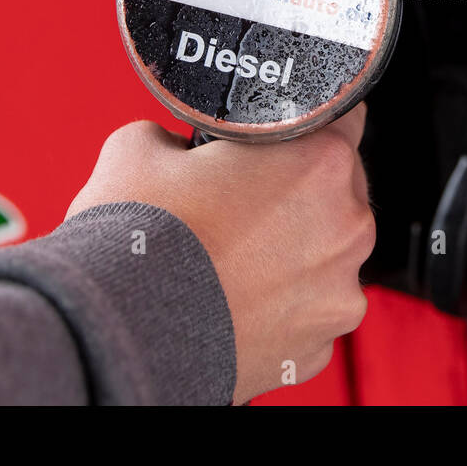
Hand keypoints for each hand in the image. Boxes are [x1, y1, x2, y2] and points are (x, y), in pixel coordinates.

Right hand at [67, 105, 374, 402]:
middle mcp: (348, 227)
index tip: (277, 139)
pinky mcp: (317, 348)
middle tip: (238, 205)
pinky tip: (233, 303)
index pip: (341, 117)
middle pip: (337, 192)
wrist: (118, 339)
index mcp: (321, 162)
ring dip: (292, 255)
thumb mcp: (141, 145)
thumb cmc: (136, 240)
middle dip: (297, 194)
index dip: (303, 124)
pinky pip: (307, 315)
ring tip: (231, 262)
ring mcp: (339, 294)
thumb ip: (181, 134)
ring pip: (325, 259)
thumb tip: (178, 148)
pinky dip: (279, 310)